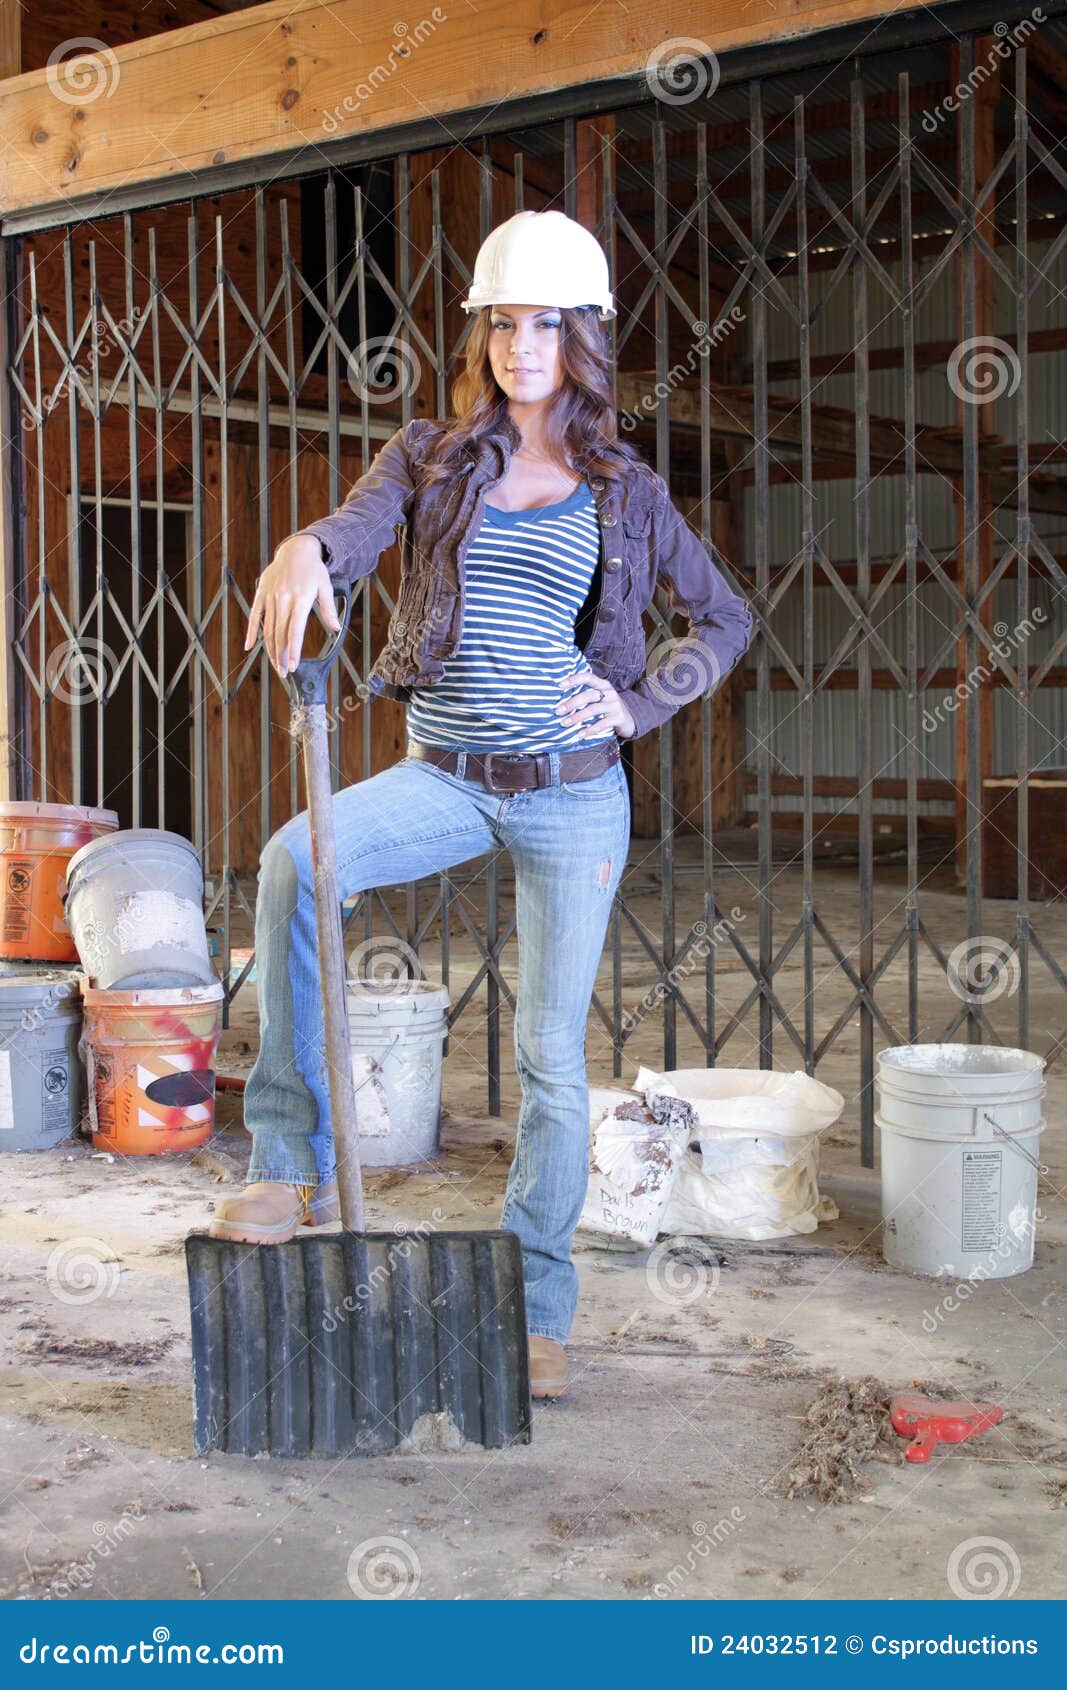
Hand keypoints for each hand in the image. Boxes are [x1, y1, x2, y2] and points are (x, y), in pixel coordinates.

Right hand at [244, 536, 340, 677]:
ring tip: (275, 665)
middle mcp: (283, 600)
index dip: (294, 650)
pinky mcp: (262, 594)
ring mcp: (271, 597)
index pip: (295, 631)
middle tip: (284, 673)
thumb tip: (335, 628)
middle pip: (280, 634)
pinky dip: (252, 632)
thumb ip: (328, 609)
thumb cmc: (313, 570)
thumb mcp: (326, 586)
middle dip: (281, 656)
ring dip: (270, 649)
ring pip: (268, 628)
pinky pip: (255, 616)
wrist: (296, 549)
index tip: (294, 666)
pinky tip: (249, 647)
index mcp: (300, 599)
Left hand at [555, 672, 635, 739]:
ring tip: (564, 724)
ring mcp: (615, 705)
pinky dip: (589, 730)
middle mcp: (610, 692)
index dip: (574, 680)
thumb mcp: (600, 697)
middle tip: (557, 711)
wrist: (629, 720)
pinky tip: (579, 735)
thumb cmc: (608, 708)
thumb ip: (586, 695)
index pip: (588, 677)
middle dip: (571, 703)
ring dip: (577, 717)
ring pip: (593, 709)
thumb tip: (560, 700)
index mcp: (603, 685)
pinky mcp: (619, 717)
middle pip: (588, 695)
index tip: (559, 685)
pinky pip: (601, 724)